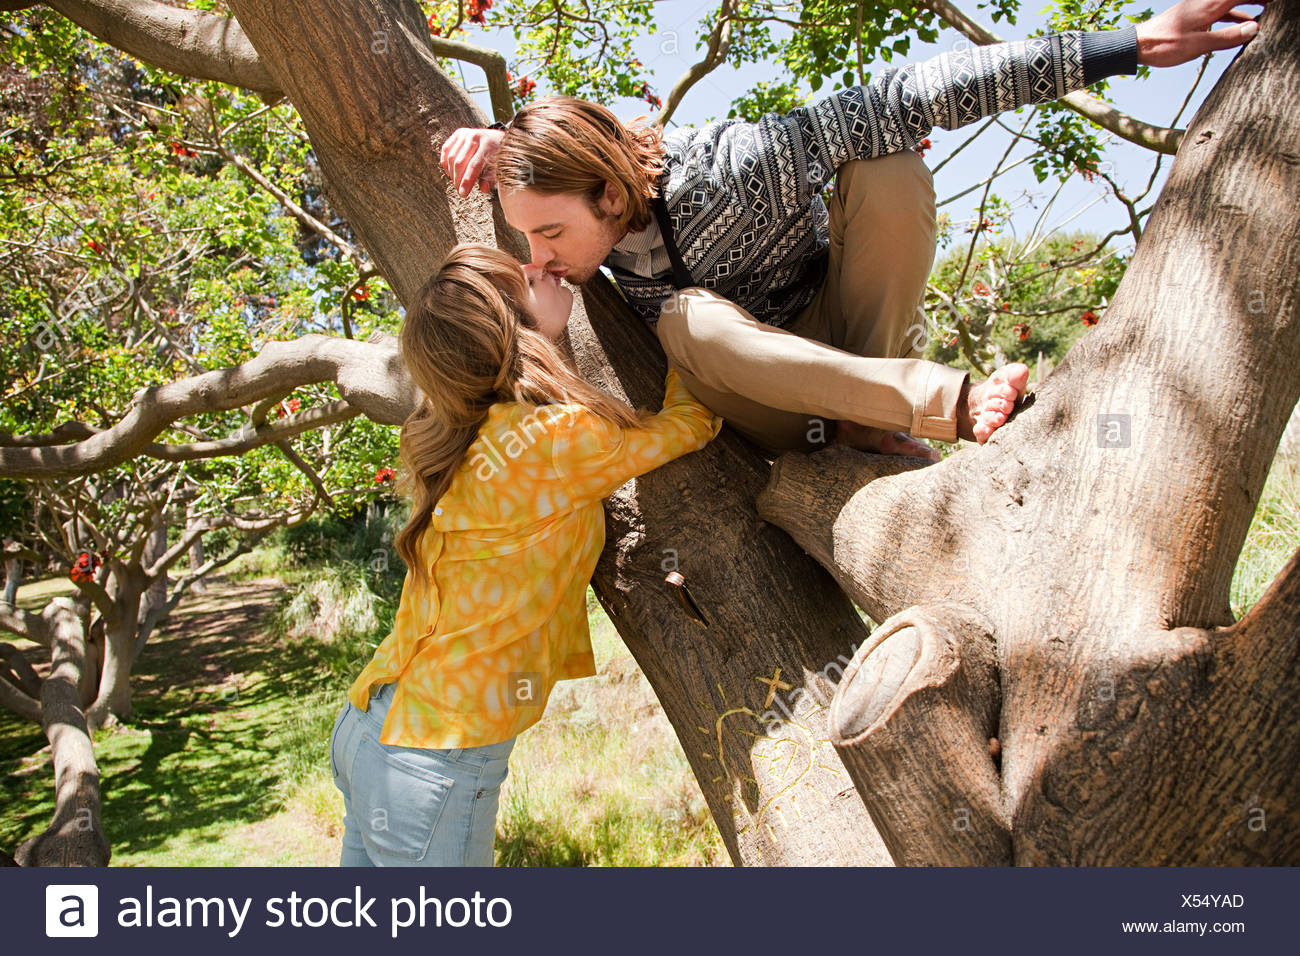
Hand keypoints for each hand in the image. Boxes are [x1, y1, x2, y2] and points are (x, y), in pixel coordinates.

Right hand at [439, 127, 504, 196]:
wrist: (497, 138)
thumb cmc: (498, 158)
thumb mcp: (498, 168)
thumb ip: (491, 178)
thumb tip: (484, 189)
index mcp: (488, 145)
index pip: (474, 165)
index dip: (467, 181)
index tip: (463, 194)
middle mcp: (476, 137)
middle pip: (460, 162)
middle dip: (458, 179)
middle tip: (459, 191)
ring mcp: (466, 133)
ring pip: (451, 156)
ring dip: (452, 173)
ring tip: (456, 183)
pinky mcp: (458, 133)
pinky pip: (446, 150)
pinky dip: (446, 163)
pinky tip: (450, 172)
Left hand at [1135, 0, 1267, 67]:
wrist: (1137, 45)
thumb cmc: (1164, 45)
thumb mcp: (1199, 45)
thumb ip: (1228, 38)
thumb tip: (1254, 29)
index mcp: (1211, 4)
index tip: (1275, 3)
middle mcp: (1207, 2)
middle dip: (1257, 0)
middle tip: (1275, 6)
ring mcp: (1199, 8)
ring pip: (1230, 5)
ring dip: (1247, 8)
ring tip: (1264, 13)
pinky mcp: (1193, 17)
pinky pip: (1219, 13)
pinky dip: (1232, 17)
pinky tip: (1239, 25)